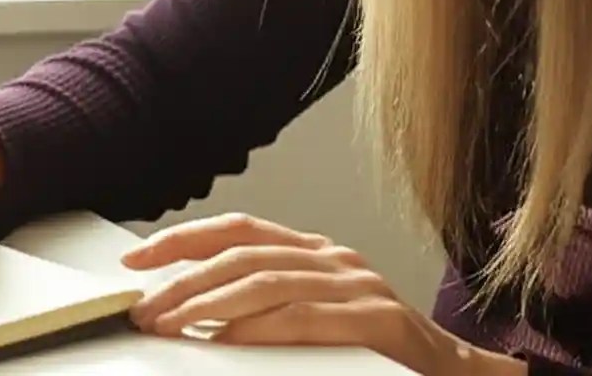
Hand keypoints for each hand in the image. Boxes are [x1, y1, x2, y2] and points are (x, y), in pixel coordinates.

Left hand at [119, 213, 524, 374]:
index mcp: (313, 253)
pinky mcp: (378, 319)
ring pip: (267, 281)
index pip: (238, 230)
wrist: (455, 374)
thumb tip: (191, 314)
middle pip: (243, 254)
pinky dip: (262, 328)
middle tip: (143, 309)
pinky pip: (307, 317)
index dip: (183, 240)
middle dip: (184, 279)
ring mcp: (357, 285)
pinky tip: (229, 339)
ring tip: (170, 324)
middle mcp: (333, 259)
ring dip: (209, 303)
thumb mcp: (313, 317)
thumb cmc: (376, 351)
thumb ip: (264, 309)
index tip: (135, 261)